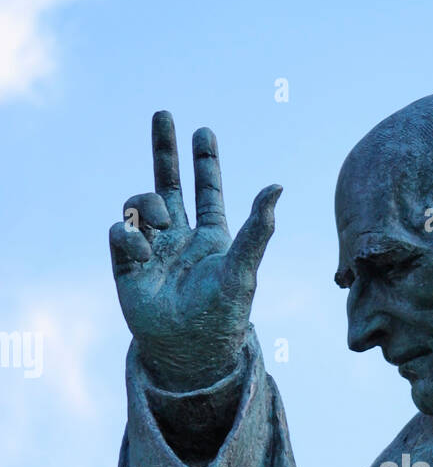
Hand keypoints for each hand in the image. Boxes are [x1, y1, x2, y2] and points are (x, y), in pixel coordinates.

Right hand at [110, 111, 280, 390]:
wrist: (189, 352)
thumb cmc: (223, 315)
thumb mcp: (244, 268)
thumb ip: (259, 227)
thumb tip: (278, 185)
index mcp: (211, 237)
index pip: (206, 191)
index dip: (204, 162)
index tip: (203, 131)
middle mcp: (180, 238)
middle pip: (169, 183)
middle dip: (165, 149)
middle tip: (163, 114)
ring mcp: (152, 250)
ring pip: (140, 203)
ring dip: (147, 203)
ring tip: (157, 222)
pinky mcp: (127, 266)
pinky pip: (120, 232)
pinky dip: (129, 234)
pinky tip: (140, 250)